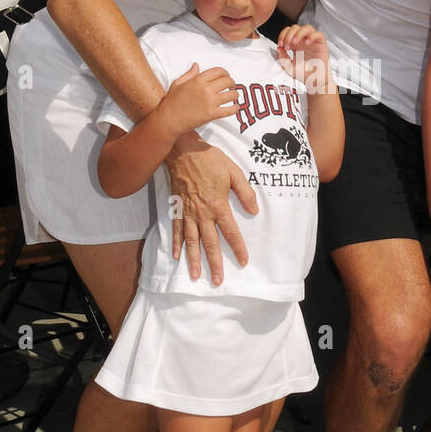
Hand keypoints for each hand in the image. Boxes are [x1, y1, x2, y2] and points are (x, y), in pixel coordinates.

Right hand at [158, 64, 237, 134]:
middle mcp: (206, 89)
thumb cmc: (172, 102)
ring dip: (235, 94)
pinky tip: (235, 107)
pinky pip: (230, 110)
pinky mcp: (212, 114)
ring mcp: (210, 102)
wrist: (169, 120)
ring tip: (233, 96)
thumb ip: (189, 74)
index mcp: (198, 80)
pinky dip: (235, 108)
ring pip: (232, 95)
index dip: (225, 72)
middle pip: (227, 81)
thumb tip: (196, 65)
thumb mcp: (178, 84)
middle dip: (232, 82)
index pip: (218, 71)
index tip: (226, 76)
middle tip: (231, 85)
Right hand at [166, 138, 257, 278]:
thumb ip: (245, 193)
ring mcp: (187, 213)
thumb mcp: (234, 172)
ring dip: (194, 260)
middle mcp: (202, 214)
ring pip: (191, 241)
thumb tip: (254, 211)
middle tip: (218, 281)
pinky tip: (177, 256)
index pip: (230, 233)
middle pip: (209, 243)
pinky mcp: (177, 209)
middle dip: (214, 264)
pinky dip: (176, 244)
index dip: (237, 248)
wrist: (183, 150)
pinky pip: (176, 230)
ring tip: (195, 276)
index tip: (243, 262)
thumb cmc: (210, 159)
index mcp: (218, 205)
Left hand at [276, 24, 332, 94]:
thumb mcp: (288, 67)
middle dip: (289, 34)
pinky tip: (307, 43)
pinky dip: (312, 36)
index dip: (282, 35)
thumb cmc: (303, 75)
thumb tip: (279, 48)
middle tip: (287, 45)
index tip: (280, 44)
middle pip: (296, 27)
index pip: (288, 32)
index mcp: (295, 45)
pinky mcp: (321, 45)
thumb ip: (282, 57)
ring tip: (295, 42)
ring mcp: (313, 42)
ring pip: (307, 28)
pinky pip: (319, 34)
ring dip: (299, 33)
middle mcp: (304, 42)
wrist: (314, 82)